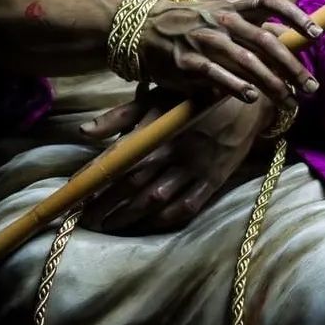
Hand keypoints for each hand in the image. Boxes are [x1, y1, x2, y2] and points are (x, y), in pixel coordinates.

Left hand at [79, 86, 284, 234]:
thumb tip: (83, 132)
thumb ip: (119, 117)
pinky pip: (187, 206)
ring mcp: (196, 166)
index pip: (119, 155)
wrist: (249, 101)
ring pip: (156, 198)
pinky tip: (146, 225)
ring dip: (129, 215)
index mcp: (158, 126)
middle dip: (106, 203)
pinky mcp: (214, 180)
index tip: (76, 192)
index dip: (96, 176)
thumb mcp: (157, 99)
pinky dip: (164, 219)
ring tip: (107, 225)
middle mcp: (175, 148)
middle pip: (133, 182)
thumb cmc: (193, 98)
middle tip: (85, 219)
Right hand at [135, 0, 320, 106]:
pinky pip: (215, 74)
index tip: (317, 34)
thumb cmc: (185, 24)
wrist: (139, 28)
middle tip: (311, 87)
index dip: (295, 16)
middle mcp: (221, 20)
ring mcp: (203, 40)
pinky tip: (251, 97)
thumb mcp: (215, 14)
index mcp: (231, 6)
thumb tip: (284, 40)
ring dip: (272, 83)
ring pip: (247, 61)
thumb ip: (246, 28)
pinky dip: (235, 86)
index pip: (269, 3)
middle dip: (292, 66)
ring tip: (289, 100)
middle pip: (266, 40)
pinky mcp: (186, 62)